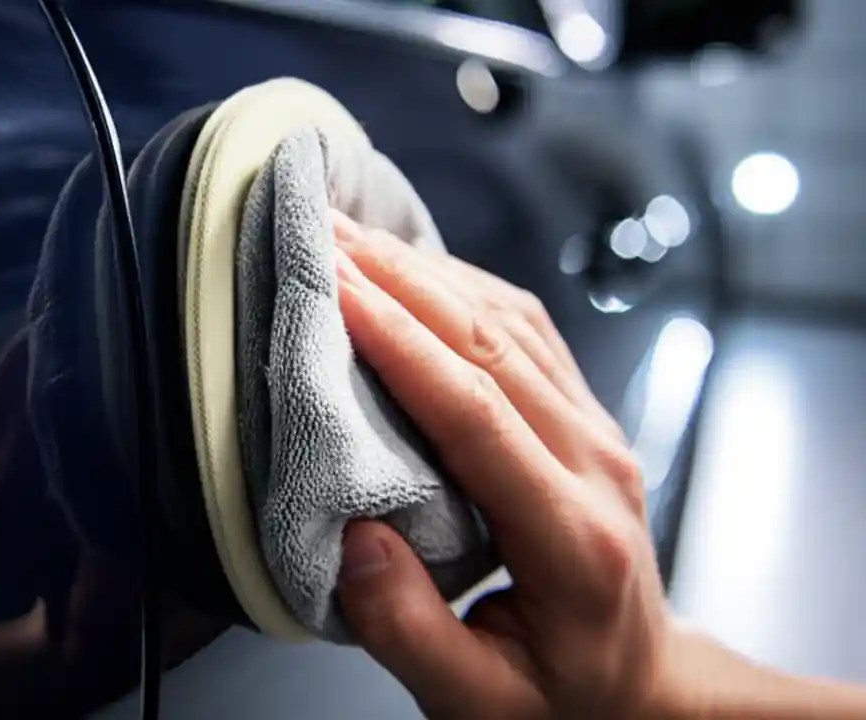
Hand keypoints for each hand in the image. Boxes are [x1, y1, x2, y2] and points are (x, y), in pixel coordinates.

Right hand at [331, 211, 674, 718]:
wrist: (639, 687)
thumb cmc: (555, 698)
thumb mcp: (477, 701)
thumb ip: (408, 629)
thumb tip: (352, 537)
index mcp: (570, 535)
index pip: (477, 412)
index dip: (400, 342)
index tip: (334, 285)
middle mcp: (594, 464)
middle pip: (493, 344)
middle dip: (400, 278)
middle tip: (321, 229)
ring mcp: (596, 432)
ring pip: (512, 322)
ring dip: (427, 269)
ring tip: (351, 231)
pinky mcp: (582, 416)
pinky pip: (526, 329)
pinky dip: (462, 285)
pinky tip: (414, 264)